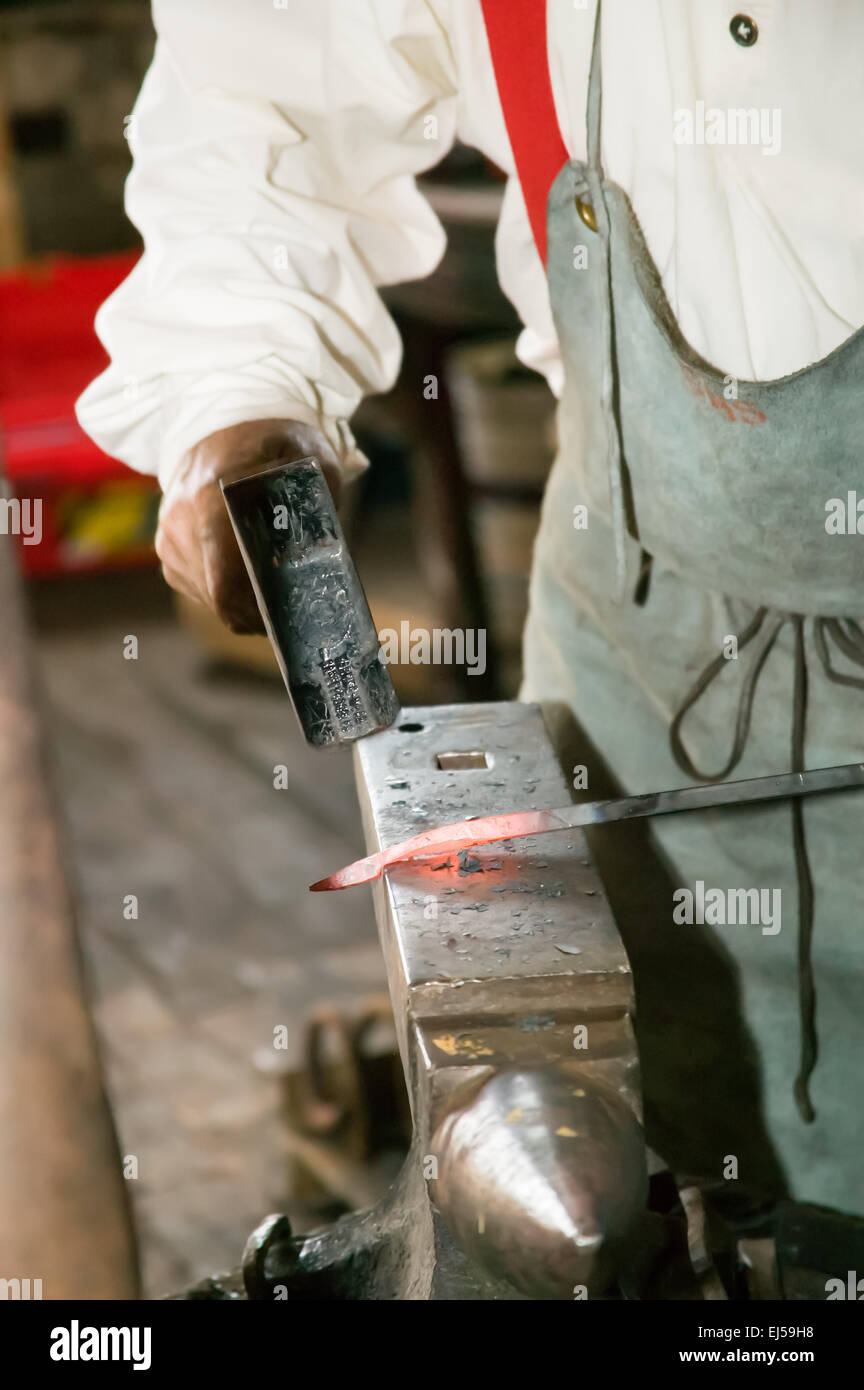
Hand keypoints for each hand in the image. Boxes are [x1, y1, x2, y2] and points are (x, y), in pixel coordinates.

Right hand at [155, 419, 340, 633]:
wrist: (227, 415)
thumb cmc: (275, 438)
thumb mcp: (309, 461)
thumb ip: (316, 508)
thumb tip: (321, 561)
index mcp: (212, 498)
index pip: (224, 582)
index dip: (255, 613)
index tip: (285, 617)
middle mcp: (181, 519)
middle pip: (216, 595)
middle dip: (253, 609)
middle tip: (288, 607)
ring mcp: (168, 533)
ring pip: (205, 595)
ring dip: (238, 599)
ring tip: (271, 587)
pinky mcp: (166, 543)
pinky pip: (194, 583)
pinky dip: (221, 587)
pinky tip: (246, 572)